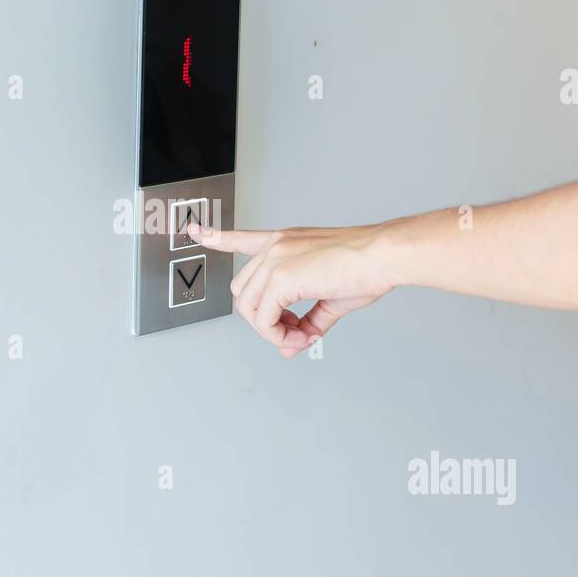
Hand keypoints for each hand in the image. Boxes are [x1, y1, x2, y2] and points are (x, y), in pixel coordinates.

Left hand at [186, 222, 395, 356]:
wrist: (383, 256)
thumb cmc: (366, 268)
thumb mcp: (331, 297)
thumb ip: (307, 322)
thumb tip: (290, 346)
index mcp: (284, 242)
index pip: (241, 238)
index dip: (216, 237)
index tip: (194, 231)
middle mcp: (274, 246)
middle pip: (243, 292)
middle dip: (263, 319)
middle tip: (295, 330)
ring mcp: (275, 259)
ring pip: (248, 308)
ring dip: (271, 330)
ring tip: (301, 334)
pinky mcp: (280, 277)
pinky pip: (264, 318)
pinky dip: (279, 333)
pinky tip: (302, 334)